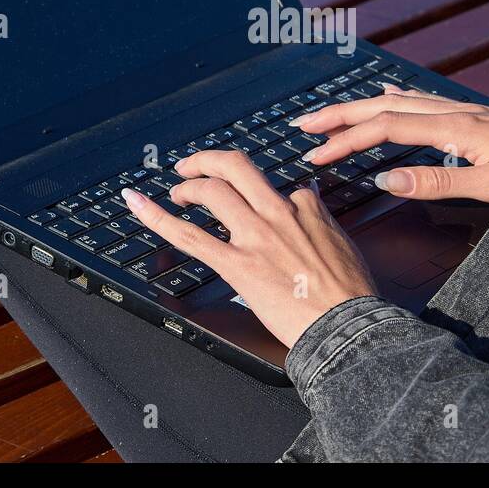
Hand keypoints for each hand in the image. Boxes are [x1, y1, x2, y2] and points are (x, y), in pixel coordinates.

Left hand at [119, 150, 376, 348]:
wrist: (348, 326)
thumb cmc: (351, 296)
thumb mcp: (344, 244)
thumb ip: (322, 219)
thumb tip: (310, 197)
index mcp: (305, 210)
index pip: (279, 186)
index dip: (263, 192)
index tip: (255, 200)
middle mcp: (277, 214)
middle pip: (236, 167)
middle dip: (209, 161)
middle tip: (193, 167)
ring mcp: (255, 236)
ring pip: (212, 190)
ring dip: (188, 185)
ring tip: (178, 191)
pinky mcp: (236, 264)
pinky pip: (188, 234)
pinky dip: (156, 216)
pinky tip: (137, 203)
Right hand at [293, 84, 488, 203]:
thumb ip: (437, 183)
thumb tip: (385, 179)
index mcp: (454, 128)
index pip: (385, 128)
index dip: (346, 140)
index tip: (313, 154)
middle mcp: (455, 112)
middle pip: (384, 107)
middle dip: (341, 115)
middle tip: (303, 123)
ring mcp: (465, 111)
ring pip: (400, 102)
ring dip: (362, 108)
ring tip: (332, 114)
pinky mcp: (476, 117)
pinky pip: (422, 102)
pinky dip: (394, 100)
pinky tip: (389, 97)